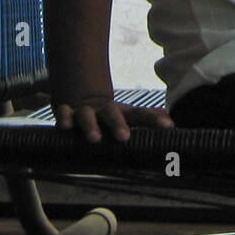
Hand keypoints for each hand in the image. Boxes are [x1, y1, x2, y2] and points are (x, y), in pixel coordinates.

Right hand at [55, 94, 174, 143]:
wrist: (80, 95)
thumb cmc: (109, 112)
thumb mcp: (128, 114)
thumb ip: (148, 117)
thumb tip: (171, 121)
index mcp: (121, 112)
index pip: (140, 115)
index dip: (154, 120)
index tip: (169, 126)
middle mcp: (104, 110)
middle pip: (112, 114)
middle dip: (117, 125)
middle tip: (124, 137)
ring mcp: (85, 110)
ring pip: (87, 117)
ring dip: (90, 126)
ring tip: (95, 139)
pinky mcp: (67, 111)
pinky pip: (63, 113)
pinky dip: (64, 118)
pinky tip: (65, 126)